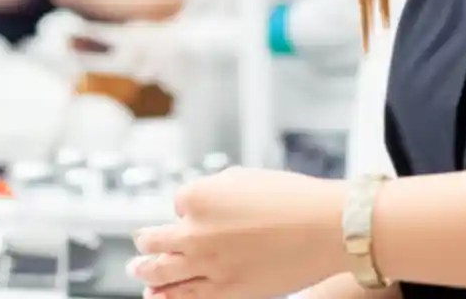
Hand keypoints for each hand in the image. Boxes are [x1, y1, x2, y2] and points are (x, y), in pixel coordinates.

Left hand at [129, 168, 346, 298]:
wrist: (326, 228)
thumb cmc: (289, 198)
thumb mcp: (240, 178)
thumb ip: (209, 190)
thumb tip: (191, 206)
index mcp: (196, 197)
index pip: (176, 206)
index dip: (188, 209)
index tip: (203, 211)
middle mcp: (194, 233)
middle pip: (153, 242)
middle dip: (145, 245)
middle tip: (139, 247)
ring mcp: (208, 265)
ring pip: (161, 274)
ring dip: (146, 273)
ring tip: (138, 272)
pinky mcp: (227, 291)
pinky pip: (187, 298)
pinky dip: (168, 298)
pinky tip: (158, 297)